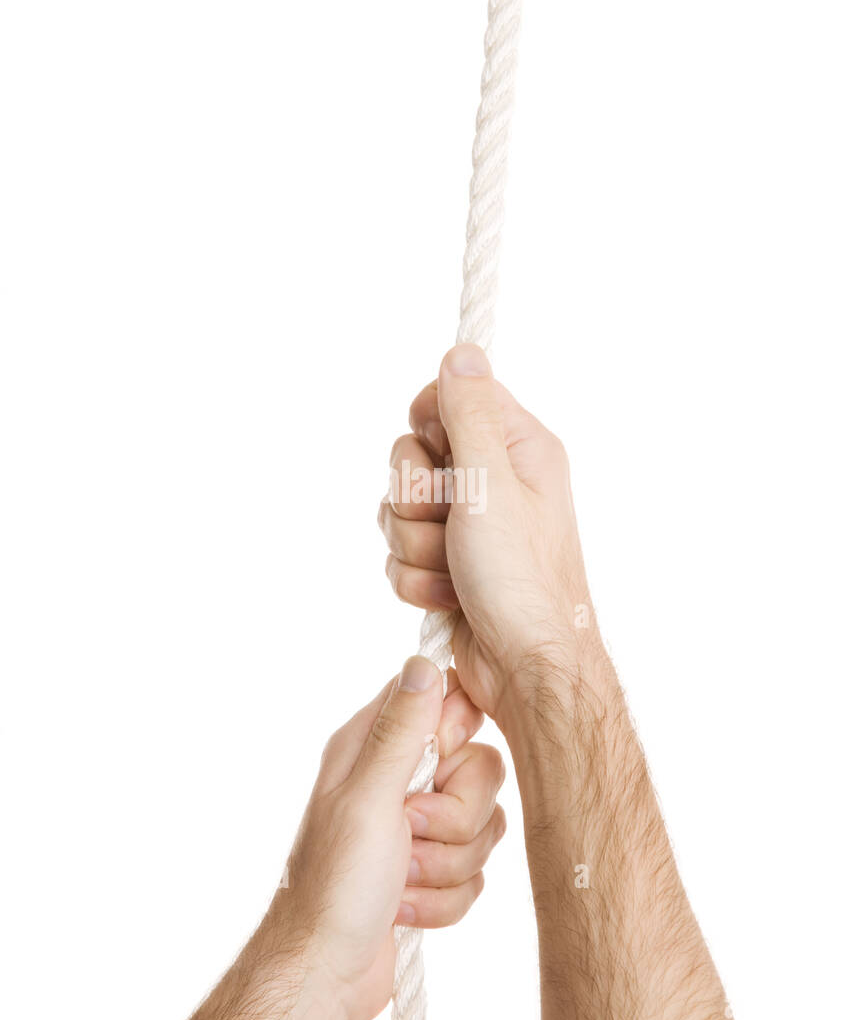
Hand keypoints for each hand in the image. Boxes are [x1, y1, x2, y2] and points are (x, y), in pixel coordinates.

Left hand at [276, 655, 504, 1019]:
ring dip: (447, 866)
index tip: (439, 768)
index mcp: (374, 747)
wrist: (324, 975)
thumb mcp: (368, 799)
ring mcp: (416, 829)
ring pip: (484, 826)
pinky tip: (405, 909)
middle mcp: (398, 780)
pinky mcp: (432, 872)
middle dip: (457, 818)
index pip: (448, 703)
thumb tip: (424, 661)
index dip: (459, 736)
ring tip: (400, 880)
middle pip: (482, 769)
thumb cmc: (334, 887)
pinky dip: (445, 899)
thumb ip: (401, 731)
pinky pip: (476, 872)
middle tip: (409, 836)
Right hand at [379, 343, 600, 722]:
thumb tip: (463, 350)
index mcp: (517, 447)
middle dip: (417, 501)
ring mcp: (468, 526)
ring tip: (454, 572)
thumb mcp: (493, 485)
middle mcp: (493, 481)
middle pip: (410, 456)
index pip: (445, 400)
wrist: (525, 669)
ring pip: (396, 510)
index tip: (444, 463)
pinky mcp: (447, 564)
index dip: (428, 431)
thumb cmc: (522, 581)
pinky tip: (448, 597)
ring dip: (415, 547)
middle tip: (453, 527)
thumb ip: (472, 415)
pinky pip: (398, 553)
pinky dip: (414, 579)